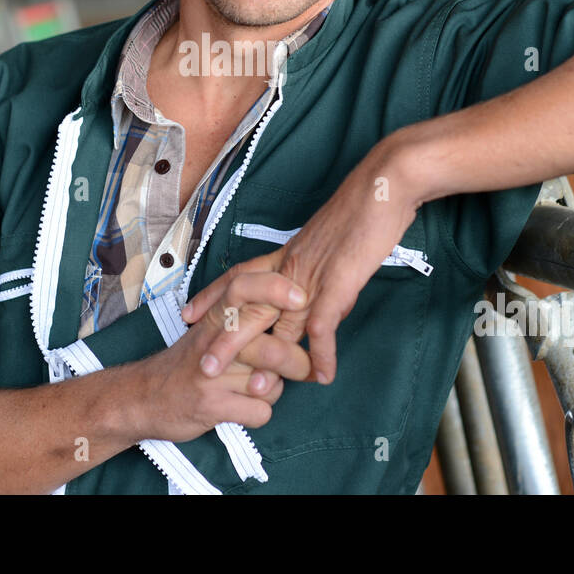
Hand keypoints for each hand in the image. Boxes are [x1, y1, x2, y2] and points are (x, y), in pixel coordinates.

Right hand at [136, 270, 311, 443]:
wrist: (143, 397)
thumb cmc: (188, 362)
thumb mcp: (211, 330)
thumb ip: (248, 319)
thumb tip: (297, 314)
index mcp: (216, 316)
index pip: (245, 287)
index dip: (277, 289)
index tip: (302, 298)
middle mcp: (213, 340)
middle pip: (272, 345)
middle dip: (298, 361)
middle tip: (307, 367)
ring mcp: (211, 374)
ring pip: (272, 383)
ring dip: (274, 390)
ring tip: (259, 388)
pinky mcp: (211, 405)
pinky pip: (259, 411)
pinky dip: (259, 414)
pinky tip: (243, 408)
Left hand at [181, 135, 420, 384]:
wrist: (384, 183)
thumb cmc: (363, 205)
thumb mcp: (330, 239)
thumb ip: (320, 266)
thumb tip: (319, 287)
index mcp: (288, 252)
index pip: (240, 276)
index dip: (213, 295)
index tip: (189, 312)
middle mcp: (292, 265)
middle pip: (250, 306)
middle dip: (226, 339)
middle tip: (204, 366)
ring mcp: (313, 275)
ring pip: (280, 322)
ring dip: (269, 358)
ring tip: (256, 389)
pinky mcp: (338, 282)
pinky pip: (324, 325)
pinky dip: (322, 353)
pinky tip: (321, 375)